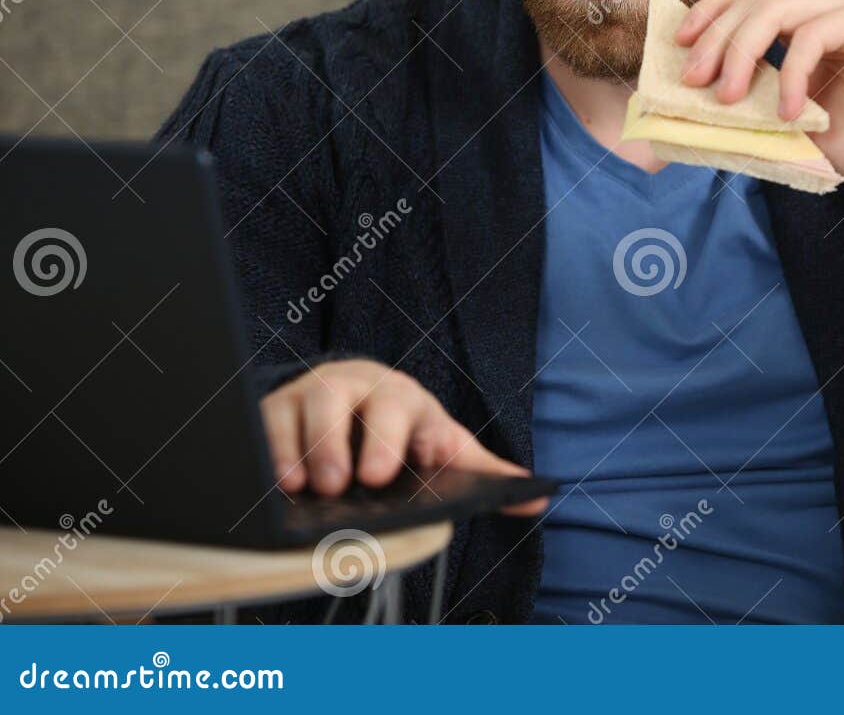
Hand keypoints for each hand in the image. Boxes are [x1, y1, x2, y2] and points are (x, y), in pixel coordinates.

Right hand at [260, 359, 546, 516]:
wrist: (359, 395)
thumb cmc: (406, 430)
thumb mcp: (444, 444)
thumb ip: (484, 471)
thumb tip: (538, 495)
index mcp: (404, 398)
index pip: (398, 409)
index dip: (389, 439)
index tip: (380, 476)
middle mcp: (357, 388)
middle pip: (342, 402)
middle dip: (336, 443)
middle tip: (335, 484)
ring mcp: (314, 393)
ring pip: (301, 408)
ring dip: (299, 448)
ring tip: (301, 486)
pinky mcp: (278, 406)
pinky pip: (265, 420)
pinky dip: (267, 449)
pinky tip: (270, 480)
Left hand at [675, 0, 843, 188]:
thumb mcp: (796, 135)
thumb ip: (754, 121)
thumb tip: (694, 127)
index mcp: (800, 27)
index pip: (741, 0)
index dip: (705, 17)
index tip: (676, 51)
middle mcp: (820, 8)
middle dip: (712, 38)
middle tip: (693, 82)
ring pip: (774, 8)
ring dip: (740, 51)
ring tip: (727, 98)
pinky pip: (815, 34)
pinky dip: (792, 72)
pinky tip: (789, 111)